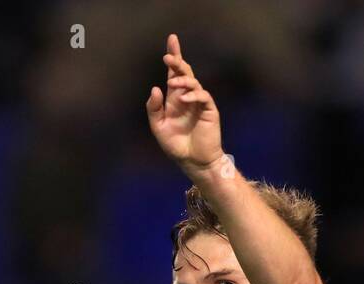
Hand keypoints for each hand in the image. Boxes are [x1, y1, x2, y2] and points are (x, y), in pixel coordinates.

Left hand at [145, 34, 224, 176]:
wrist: (193, 162)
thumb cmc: (177, 145)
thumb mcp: (159, 127)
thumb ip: (154, 109)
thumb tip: (155, 88)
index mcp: (175, 99)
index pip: (174, 73)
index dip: (174, 57)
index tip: (171, 40)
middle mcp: (187, 97)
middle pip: (185, 72)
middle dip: (177, 62)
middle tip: (168, 56)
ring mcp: (199, 103)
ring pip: (193, 82)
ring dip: (182, 80)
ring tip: (171, 84)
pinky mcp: (209, 110)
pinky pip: (203, 97)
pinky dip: (193, 95)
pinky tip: (183, 99)